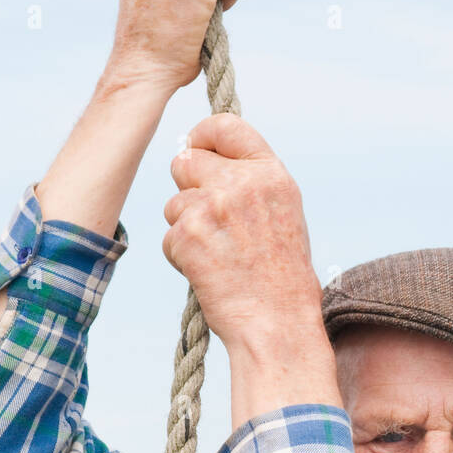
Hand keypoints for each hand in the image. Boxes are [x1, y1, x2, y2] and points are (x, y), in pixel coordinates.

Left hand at [163, 114, 326, 356]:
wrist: (277, 326)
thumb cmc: (283, 281)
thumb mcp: (283, 216)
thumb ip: (252, 184)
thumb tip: (206, 160)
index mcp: (271, 175)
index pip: (225, 126)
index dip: (203, 136)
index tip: (196, 148)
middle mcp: (242, 184)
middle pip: (186, 161)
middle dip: (188, 187)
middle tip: (208, 221)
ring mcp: (212, 208)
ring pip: (173, 203)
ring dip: (186, 228)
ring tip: (218, 258)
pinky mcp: (187, 236)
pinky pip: (169, 237)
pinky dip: (182, 257)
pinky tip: (210, 275)